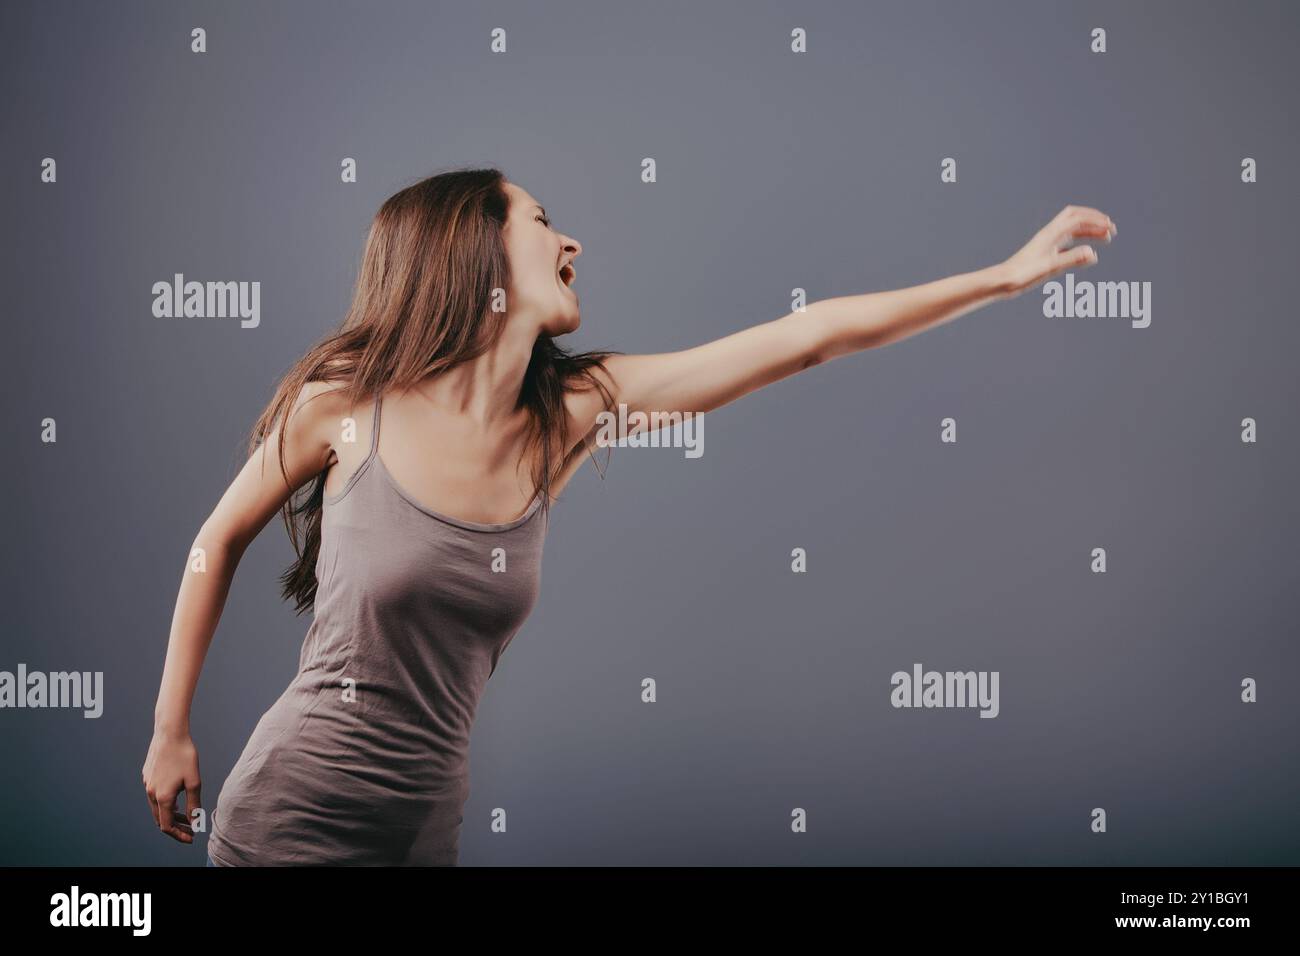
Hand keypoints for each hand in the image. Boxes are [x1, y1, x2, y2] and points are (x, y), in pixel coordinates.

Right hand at [142, 727, 201, 843]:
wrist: (170, 733)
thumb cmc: (185, 755)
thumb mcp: (194, 781)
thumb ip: (194, 804)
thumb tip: (194, 823)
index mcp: (163, 797)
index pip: (167, 826)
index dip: (179, 835)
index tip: (191, 838)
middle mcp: (151, 793)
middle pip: (161, 819)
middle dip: (175, 827)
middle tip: (190, 830)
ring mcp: (147, 784)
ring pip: (157, 808)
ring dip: (170, 815)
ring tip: (186, 817)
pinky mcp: (147, 776)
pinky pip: (154, 796)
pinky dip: (165, 803)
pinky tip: (177, 799)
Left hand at [996, 205, 1114, 298]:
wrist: (1002, 282)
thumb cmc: (1023, 275)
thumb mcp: (1050, 268)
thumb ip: (1071, 260)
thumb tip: (1092, 254)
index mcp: (1050, 235)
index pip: (1077, 218)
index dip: (1095, 220)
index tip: (1110, 227)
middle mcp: (1049, 235)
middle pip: (1075, 218)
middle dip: (1094, 220)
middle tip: (1110, 228)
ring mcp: (1047, 243)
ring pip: (1072, 230)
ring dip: (1089, 231)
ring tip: (1106, 238)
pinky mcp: (1045, 253)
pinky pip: (1066, 242)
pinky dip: (1080, 243)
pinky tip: (1086, 253)